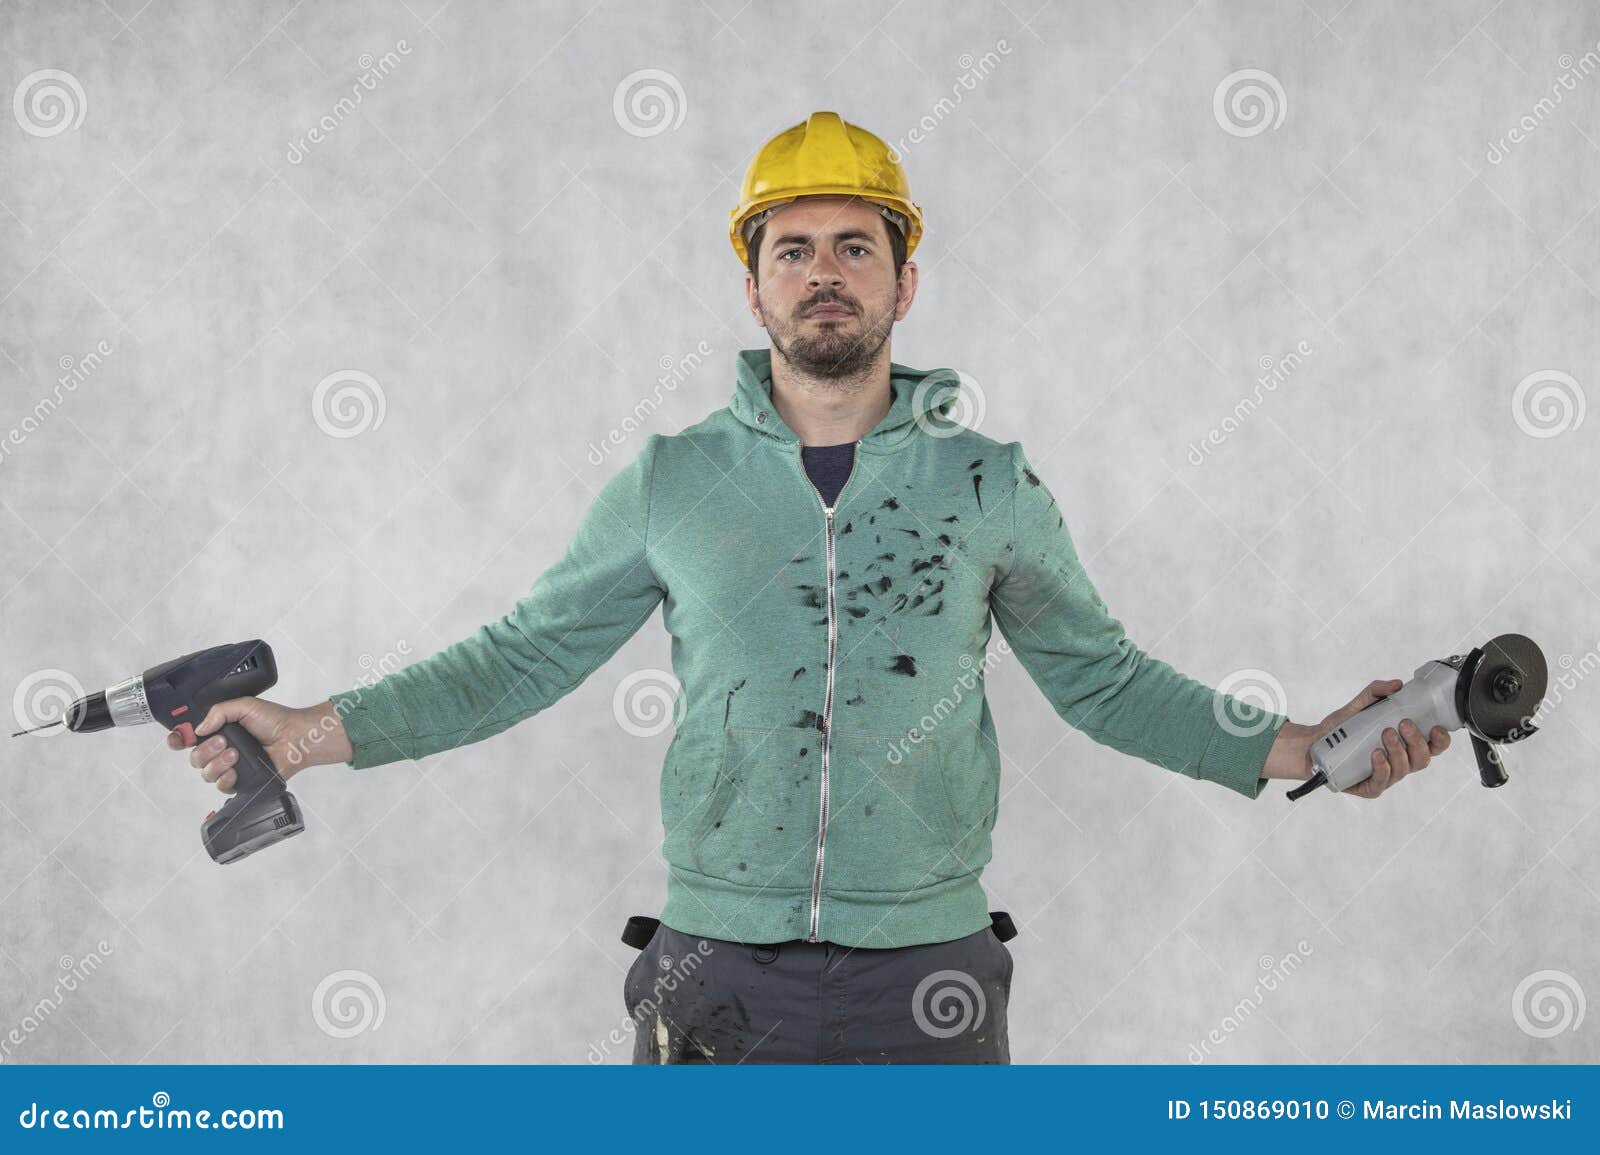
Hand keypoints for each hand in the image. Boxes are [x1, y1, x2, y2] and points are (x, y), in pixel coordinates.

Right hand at [165, 696, 350, 792]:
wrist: (295, 738)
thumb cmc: (275, 720)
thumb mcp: (245, 705)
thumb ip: (219, 712)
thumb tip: (199, 728)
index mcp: (218, 730)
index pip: (188, 737)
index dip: (178, 739)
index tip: (179, 739)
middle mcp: (220, 749)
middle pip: (194, 758)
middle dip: (205, 750)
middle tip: (223, 741)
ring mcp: (229, 766)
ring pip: (205, 773)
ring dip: (217, 763)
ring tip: (235, 754)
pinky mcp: (240, 781)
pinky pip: (221, 786)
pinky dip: (226, 778)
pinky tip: (236, 770)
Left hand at [1266, 678, 1451, 798]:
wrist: (1313, 744)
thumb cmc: (1341, 728)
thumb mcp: (1358, 705)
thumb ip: (1376, 692)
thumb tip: (1397, 684)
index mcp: (1404, 744)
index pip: (1432, 746)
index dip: (1440, 739)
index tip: (1436, 726)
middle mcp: (1399, 761)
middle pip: (1422, 758)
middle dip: (1417, 741)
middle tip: (1404, 724)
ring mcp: (1386, 776)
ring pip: (1404, 769)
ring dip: (1398, 750)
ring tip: (1385, 734)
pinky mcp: (1369, 787)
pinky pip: (1382, 782)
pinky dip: (1382, 767)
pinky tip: (1376, 754)